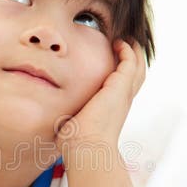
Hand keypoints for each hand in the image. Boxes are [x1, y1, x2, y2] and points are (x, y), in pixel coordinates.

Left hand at [55, 39, 146, 154]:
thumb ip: (65, 118)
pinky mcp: (121, 86)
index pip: (123, 86)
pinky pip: (130, 61)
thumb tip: (48, 121)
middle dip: (133, 57)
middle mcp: (123, 100)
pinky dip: (127, 49)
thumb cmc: (76, 144)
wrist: (87, 148)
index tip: (112, 60)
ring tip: (125, 38)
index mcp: (113, 108)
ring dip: (133, 50)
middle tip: (125, 43)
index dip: (120, 72)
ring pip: (138, 66)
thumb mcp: (72, 125)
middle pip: (137, 74)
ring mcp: (124, 93)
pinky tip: (119, 42)